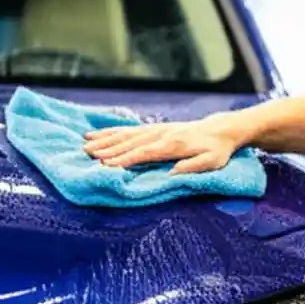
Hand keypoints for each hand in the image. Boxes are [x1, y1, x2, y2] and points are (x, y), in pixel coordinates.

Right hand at [83, 113, 245, 174]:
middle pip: (129, 142)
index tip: (107, 165)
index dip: (125, 158)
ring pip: (125, 135)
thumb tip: (172, 174)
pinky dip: (110, 132)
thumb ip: (193, 167)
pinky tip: (95, 134)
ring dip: (104, 140)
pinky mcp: (152, 128)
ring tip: (85, 146)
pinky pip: (128, 130)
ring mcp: (155, 130)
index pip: (144, 152)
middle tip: (87, 156)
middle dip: (108, 149)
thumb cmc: (216, 150)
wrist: (219, 130)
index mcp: (172, 145)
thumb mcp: (212, 162)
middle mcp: (160, 135)